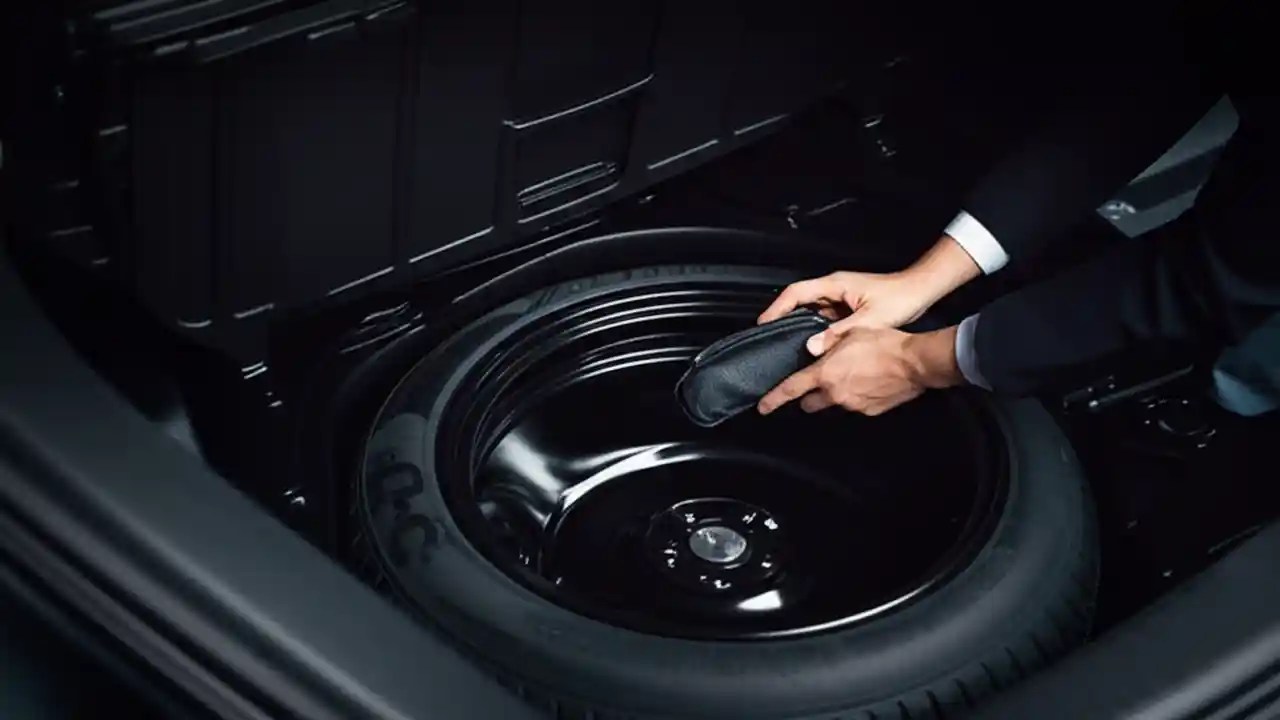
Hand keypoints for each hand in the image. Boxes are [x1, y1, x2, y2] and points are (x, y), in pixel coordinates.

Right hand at [757, 235, 982, 354]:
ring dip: (799, 327)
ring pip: (811, 312)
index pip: (795, 293)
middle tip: (769, 339)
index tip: (763, 324)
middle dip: (782, 319)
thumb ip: (840, 334)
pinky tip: (814, 347)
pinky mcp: (848, 307)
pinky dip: (816, 331)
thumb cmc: (901, 297)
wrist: (922, 290)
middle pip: (798, 302)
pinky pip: (824, 318)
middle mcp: (834, 289)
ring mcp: (840, 297)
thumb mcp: (870, 319)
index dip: (776, 308)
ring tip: (786, 346)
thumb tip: (812, 346)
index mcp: (834, 285)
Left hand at [757, 325, 962, 416]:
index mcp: (825, 373)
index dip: (773, 399)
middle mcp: (835, 393)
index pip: (791, 390)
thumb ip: (827, 343)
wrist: (915, 362)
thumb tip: (813, 348)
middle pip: (810, 403)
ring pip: (833, 404)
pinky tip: (867, 384)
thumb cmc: (885, 344)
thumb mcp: (851, 334)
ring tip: (851, 378)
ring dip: (835, 395)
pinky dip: (856, 397)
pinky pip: (855, 406)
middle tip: (818, 383)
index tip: (763, 407)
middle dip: (810, 396)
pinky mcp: (869, 411)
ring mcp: (852, 405)